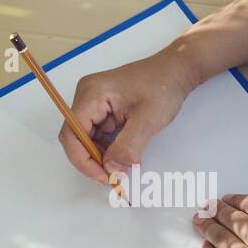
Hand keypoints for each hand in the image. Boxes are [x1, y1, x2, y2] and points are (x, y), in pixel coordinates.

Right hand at [60, 45, 198, 183]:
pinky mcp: (105, 108)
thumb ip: (126, 147)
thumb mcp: (147, 121)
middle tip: (113, 177)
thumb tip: (111, 169)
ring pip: (89, 139)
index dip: (82, 160)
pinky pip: (100, 134)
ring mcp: (95, 102)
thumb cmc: (163, 86)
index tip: (101, 176)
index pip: (72, 133)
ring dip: (103, 156)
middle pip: (77, 138)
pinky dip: (111, 148)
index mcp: (92, 94)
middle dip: (93, 160)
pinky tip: (127, 155)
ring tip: (125, 166)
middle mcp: (87, 97)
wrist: (176, 70)